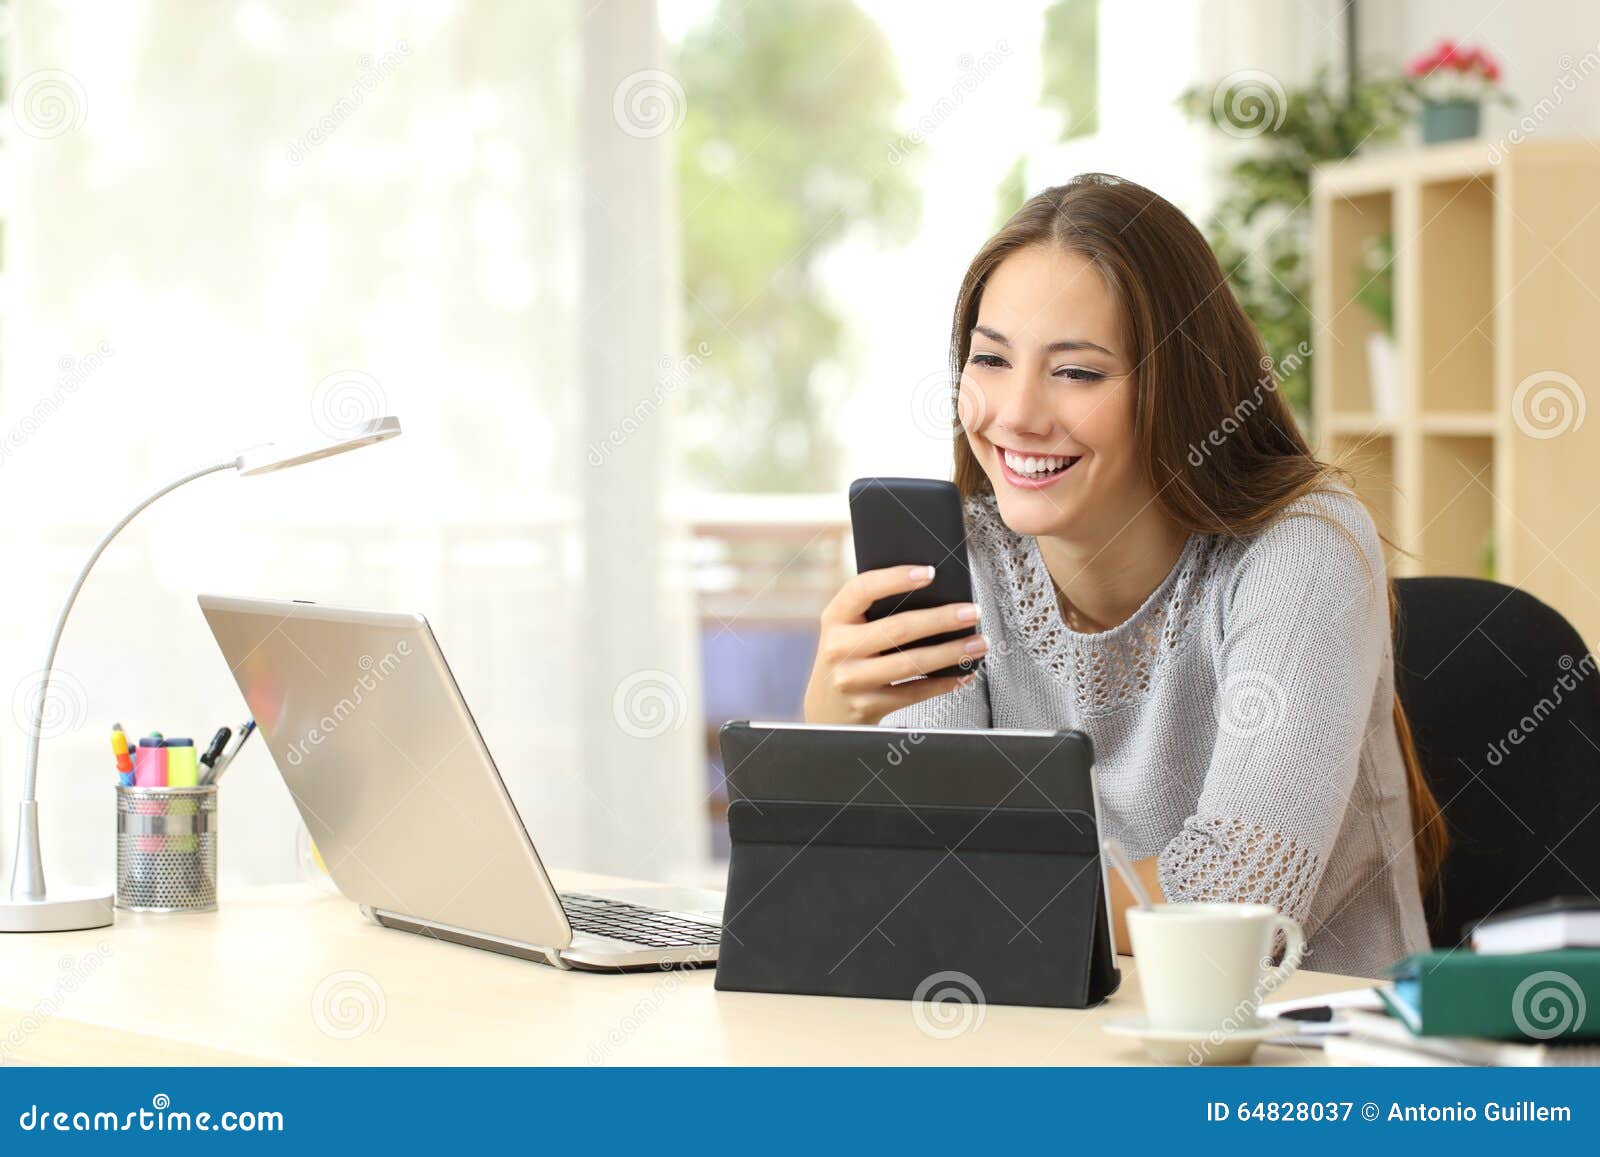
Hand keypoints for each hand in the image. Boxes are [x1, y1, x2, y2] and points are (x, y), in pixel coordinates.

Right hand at [803, 564, 987, 724]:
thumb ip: (874, 613)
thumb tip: (935, 595)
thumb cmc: (847, 660)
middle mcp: (839, 648)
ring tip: (979, 644)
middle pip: (898, 628)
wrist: (826, 713)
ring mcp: (852, 680)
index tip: (930, 573)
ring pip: (912, 662)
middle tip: (972, 612)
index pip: (862, 589)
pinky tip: (962, 673)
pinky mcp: (868, 706)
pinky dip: (944, 682)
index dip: (896, 578)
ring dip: (952, 652)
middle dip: (942, 619)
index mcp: (834, 619)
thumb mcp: (847, 631)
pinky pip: (915, 692)